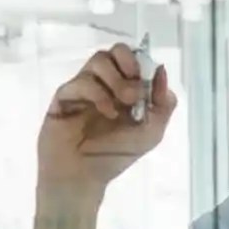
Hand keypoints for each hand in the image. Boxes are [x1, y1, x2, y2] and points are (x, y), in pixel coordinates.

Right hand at [37, 44, 177, 194]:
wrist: (82, 177)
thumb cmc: (115, 155)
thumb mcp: (151, 133)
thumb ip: (163, 104)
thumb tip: (161, 70)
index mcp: (125, 88)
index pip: (135, 59)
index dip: (143, 65)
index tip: (147, 84)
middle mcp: (105, 83)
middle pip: (116, 51)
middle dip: (129, 64)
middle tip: (134, 91)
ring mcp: (83, 88)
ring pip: (98, 60)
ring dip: (115, 78)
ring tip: (123, 103)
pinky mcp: (65, 96)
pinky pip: (81, 81)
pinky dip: (99, 94)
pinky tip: (106, 113)